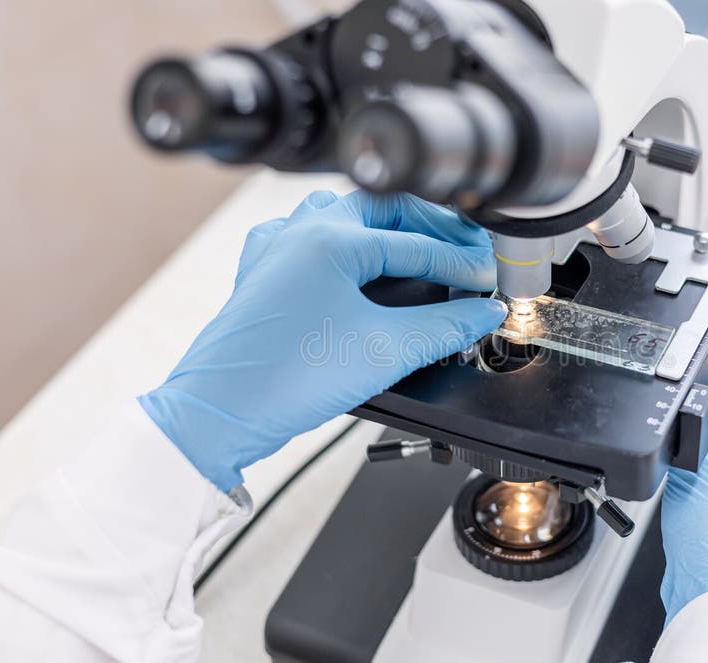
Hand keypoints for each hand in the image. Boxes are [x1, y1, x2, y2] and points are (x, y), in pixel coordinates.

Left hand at [139, 190, 506, 491]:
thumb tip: (482, 313)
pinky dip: (341, 245)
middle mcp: (300, 232)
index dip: (463, 264)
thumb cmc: (286, 379)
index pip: (420, 244)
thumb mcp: (385, 352)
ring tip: (417, 252)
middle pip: (383, 209)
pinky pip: (307, 239)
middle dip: (430, 228)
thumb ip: (446, 328)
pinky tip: (350, 266)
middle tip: (464, 252)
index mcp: (332, 238)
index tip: (489, 284)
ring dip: (385, 229)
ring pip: (342, 215)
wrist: (218, 414)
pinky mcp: (262, 275)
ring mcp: (277, 250)